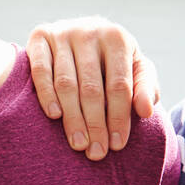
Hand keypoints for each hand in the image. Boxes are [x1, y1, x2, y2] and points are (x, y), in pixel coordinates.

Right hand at [26, 17, 160, 160]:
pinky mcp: (39, 36)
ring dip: (72, 117)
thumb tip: (145, 111)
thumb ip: (145, 88)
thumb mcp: (135, 68)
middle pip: (92, 87)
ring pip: (66, 83)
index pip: (120, 85)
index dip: (119, 117)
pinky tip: (55, 116)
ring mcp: (62, 32)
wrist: (81, 31)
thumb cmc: (112, 59)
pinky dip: (46, 95)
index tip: (117, 145)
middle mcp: (89, 31)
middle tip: (96, 153)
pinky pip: (40, 71)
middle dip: (95, 124)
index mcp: (117, 38)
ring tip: (78, 144)